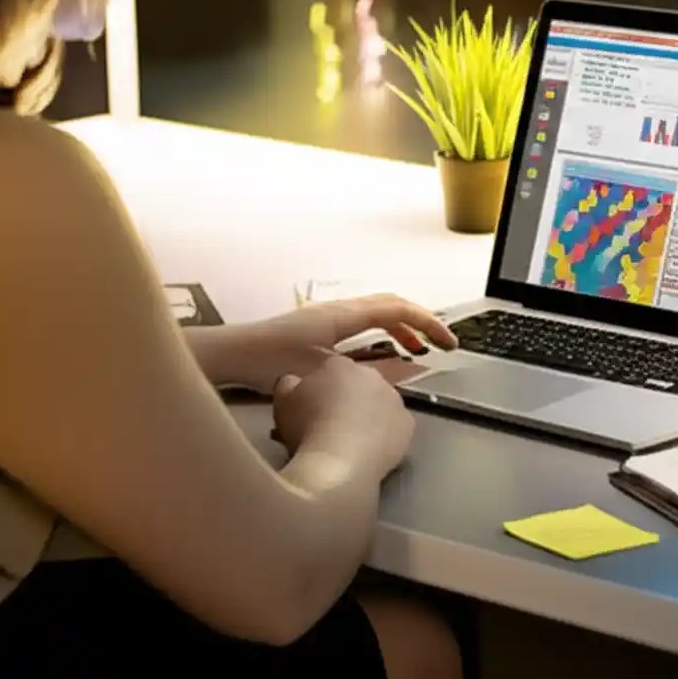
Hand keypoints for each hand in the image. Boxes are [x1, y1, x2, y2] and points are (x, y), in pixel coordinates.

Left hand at [233, 294, 457, 392]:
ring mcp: (325, 316)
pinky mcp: (315, 327)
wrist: (229, 356)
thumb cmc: (270, 363)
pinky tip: (380, 353)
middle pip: (390, 305)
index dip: (428, 324)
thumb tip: (402, 373)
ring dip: (400, 328)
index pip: (397, 310)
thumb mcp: (325, 373)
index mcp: (343, 315)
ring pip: (375, 312)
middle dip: (420, 322)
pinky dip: (380, 333)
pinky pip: (360, 322)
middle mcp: (337, 309)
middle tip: (440, 343)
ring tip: (415, 349)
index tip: (448, 343)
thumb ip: (367, 373)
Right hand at [272, 355, 414, 476]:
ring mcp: (395, 399)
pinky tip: (372, 448)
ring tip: (353, 438)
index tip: (312, 406)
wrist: (339, 463)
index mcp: (340, 364)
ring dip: (370, 414)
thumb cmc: (306, 428)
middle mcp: (372, 375)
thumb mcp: (282, 401)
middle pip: (359, 383)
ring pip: (380, 402)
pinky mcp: (409, 424)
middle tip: (333, 422)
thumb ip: (289, 384)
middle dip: (349, 397)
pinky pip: (395, 424)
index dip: (321, 387)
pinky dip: (386, 432)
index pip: (331, 368)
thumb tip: (295, 381)